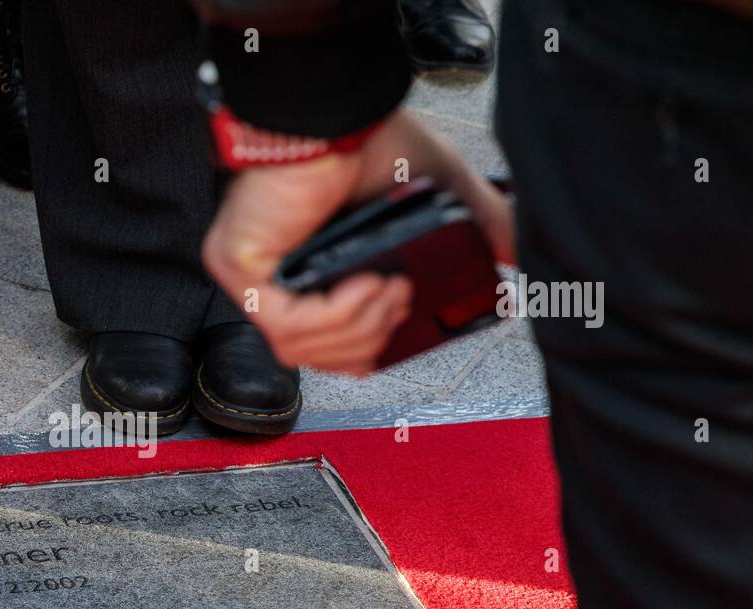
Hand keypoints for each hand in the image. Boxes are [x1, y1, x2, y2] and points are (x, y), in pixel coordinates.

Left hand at [202, 108, 514, 374]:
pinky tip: (364, 283)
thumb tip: (512, 257)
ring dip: (359, 326)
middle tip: (399, 296)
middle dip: (370, 337)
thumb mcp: (440, 192)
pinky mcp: (242, 270)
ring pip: (302, 348)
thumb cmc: (369, 140)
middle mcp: (274, 278)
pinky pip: (287, 326)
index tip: (403, 320)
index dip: (370, 345)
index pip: (328, 342)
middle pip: (317, 354)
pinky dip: (334, 315)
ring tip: (388, 287)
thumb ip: (478, 227)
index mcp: (310, 270)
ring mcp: (252, 277)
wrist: (336, 107)